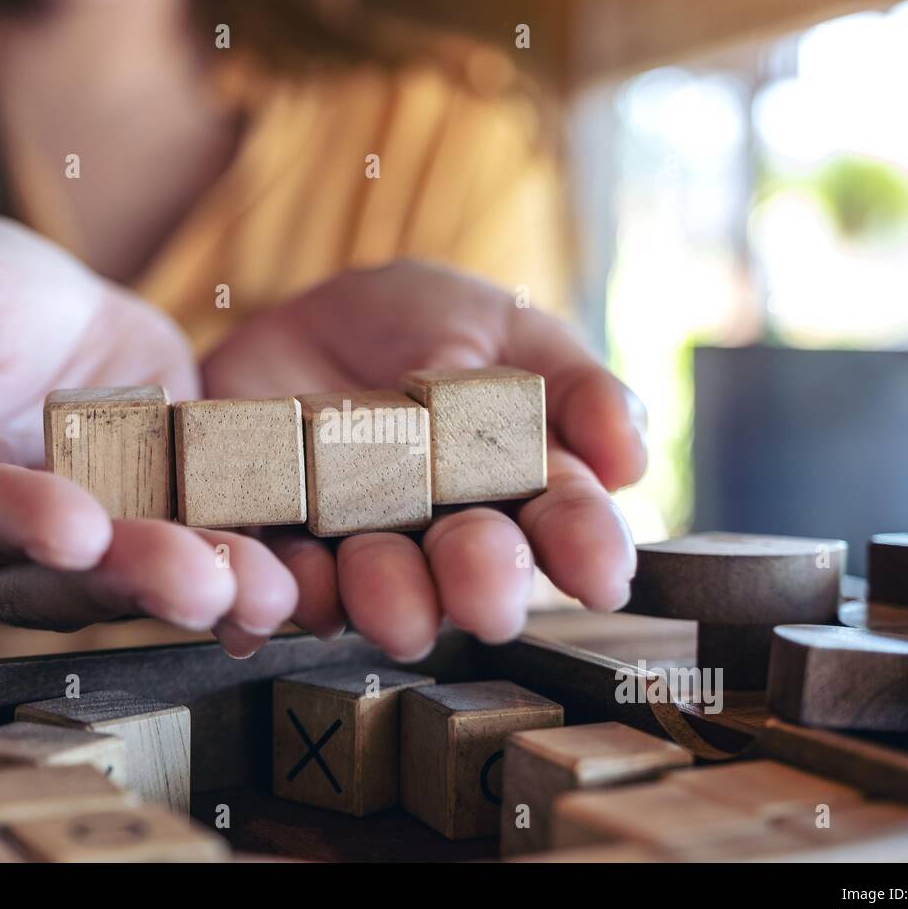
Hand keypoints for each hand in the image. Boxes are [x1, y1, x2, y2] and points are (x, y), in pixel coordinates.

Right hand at [0, 213, 296, 652]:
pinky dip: (243, 583)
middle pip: (62, 575)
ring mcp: (90, 546)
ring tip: (266, 594)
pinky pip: (198, 565)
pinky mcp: (158, 531)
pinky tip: (289, 594)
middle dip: (134, 577)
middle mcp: (6, 543)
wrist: (53, 320)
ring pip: (137, 585)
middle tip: (197, 582)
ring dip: (204, 593)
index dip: (17, 521)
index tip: (74, 526)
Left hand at [202, 259, 645, 660]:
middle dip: (482, 580)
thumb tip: (628, 458)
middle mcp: (444, 537)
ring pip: (380, 589)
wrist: (304, 310)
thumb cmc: (425, 327)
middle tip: (486, 589)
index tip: (602, 576)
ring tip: (390, 598)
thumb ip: (574, 384)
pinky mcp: (279, 542)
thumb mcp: (505, 327)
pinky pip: (280, 577)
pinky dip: (281, 588)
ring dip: (389, 598)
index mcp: (516, 490)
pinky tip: (284, 589)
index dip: (585, 548)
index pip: (563, 524)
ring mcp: (360, 545)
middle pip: (471, 571)